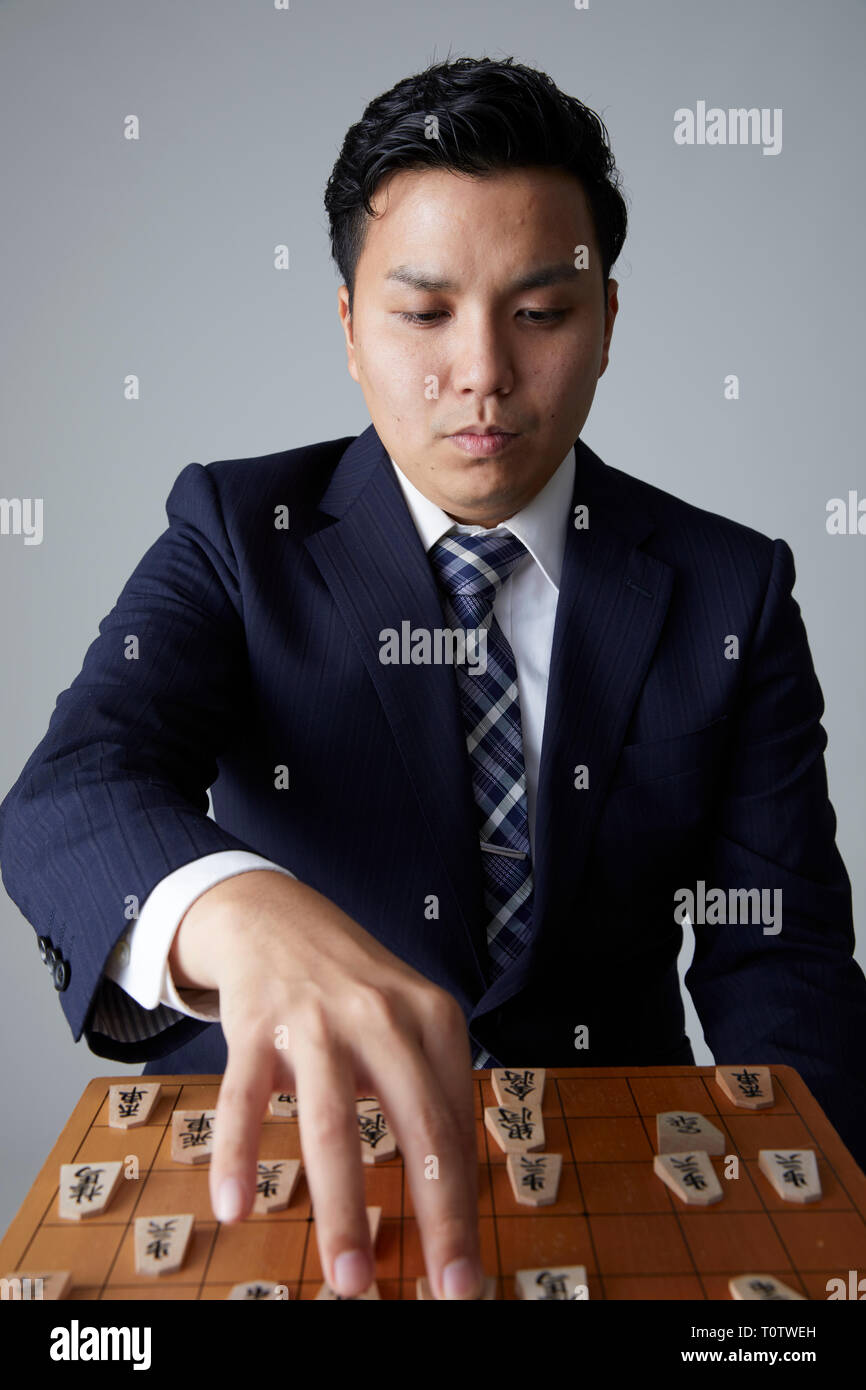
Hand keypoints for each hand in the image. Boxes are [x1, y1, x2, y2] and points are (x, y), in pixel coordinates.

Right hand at [169, 869, 482, 1297]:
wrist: (274, 914)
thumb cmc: (352, 984)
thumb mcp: (408, 1019)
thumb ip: (428, 1089)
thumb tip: (452, 1191)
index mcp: (433, 1018)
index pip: (455, 1123)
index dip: (463, 1201)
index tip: (466, 1269)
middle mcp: (382, 1015)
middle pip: (416, 1123)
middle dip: (436, 1214)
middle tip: (448, 1289)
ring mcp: (316, 1018)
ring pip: (332, 1122)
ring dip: (342, 1208)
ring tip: (349, 1279)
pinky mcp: (256, 1024)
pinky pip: (244, 1099)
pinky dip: (238, 1155)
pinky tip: (235, 1210)